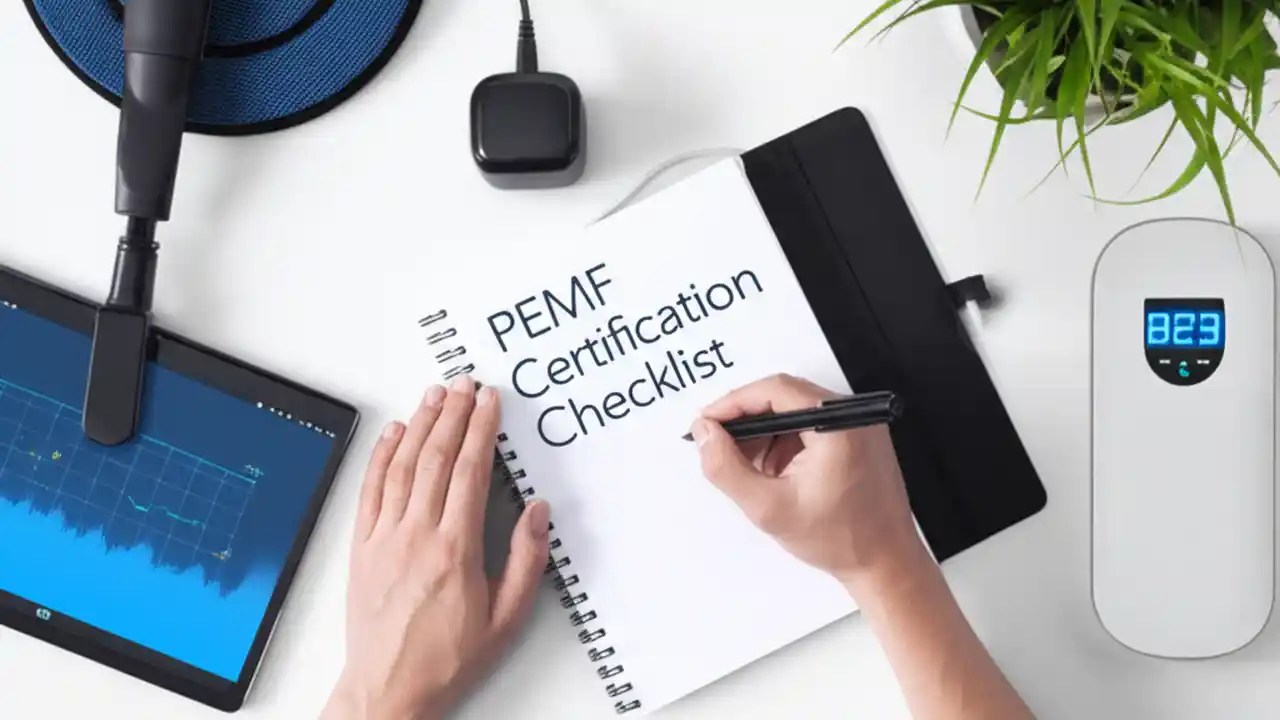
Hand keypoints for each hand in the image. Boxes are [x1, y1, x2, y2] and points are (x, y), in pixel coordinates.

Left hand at [323, 378, 550, 719]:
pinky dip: (381, 455)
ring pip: (401, 466)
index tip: (489, 402)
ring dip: (419, 424)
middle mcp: (415, 536)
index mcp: (454, 550)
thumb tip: (536, 512)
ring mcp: (383, 538)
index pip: (469, 471)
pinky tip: (392, 434)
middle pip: (435, 458)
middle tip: (465, 385)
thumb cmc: (446, 659)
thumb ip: (526, 561)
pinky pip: (370, 489)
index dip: (481, 429)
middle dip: (453, 414)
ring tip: (434, 395)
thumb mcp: (506, 618)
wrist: (388, 689)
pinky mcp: (361, 547)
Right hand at [690, 374, 923, 590]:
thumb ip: (726, 467)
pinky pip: (811, 427)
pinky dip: (786, 444)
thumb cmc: (841, 540)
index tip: (707, 422)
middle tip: (720, 447)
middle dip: (747, 422)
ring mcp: (860, 425)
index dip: (733, 403)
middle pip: (784, 397)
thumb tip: (705, 434)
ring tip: (752, 472)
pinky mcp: (859, 439)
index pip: (774, 390)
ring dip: (766, 435)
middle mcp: (853, 416)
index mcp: (838, 424)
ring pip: (795, 412)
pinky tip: (776, 475)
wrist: (885, 565)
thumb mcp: (769, 507)